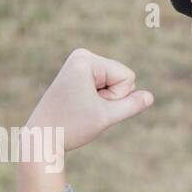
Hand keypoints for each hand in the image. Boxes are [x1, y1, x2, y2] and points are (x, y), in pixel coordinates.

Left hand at [25, 48, 153, 153]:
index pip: (128, 77)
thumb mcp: (107, 117)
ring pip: (116, 83)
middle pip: (123, 77)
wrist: (42, 136)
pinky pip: (106, 85)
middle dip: (111, 97)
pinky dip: (98, 99)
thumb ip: (132, 105)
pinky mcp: (78, 73)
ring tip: (81, 107)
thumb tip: (149, 97)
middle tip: (85, 108)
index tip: (91, 106)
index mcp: (85, 60)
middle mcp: (81, 56)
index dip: (116, 97)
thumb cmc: (72, 126)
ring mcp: (79, 63)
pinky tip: (80, 104)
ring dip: (104, 100)